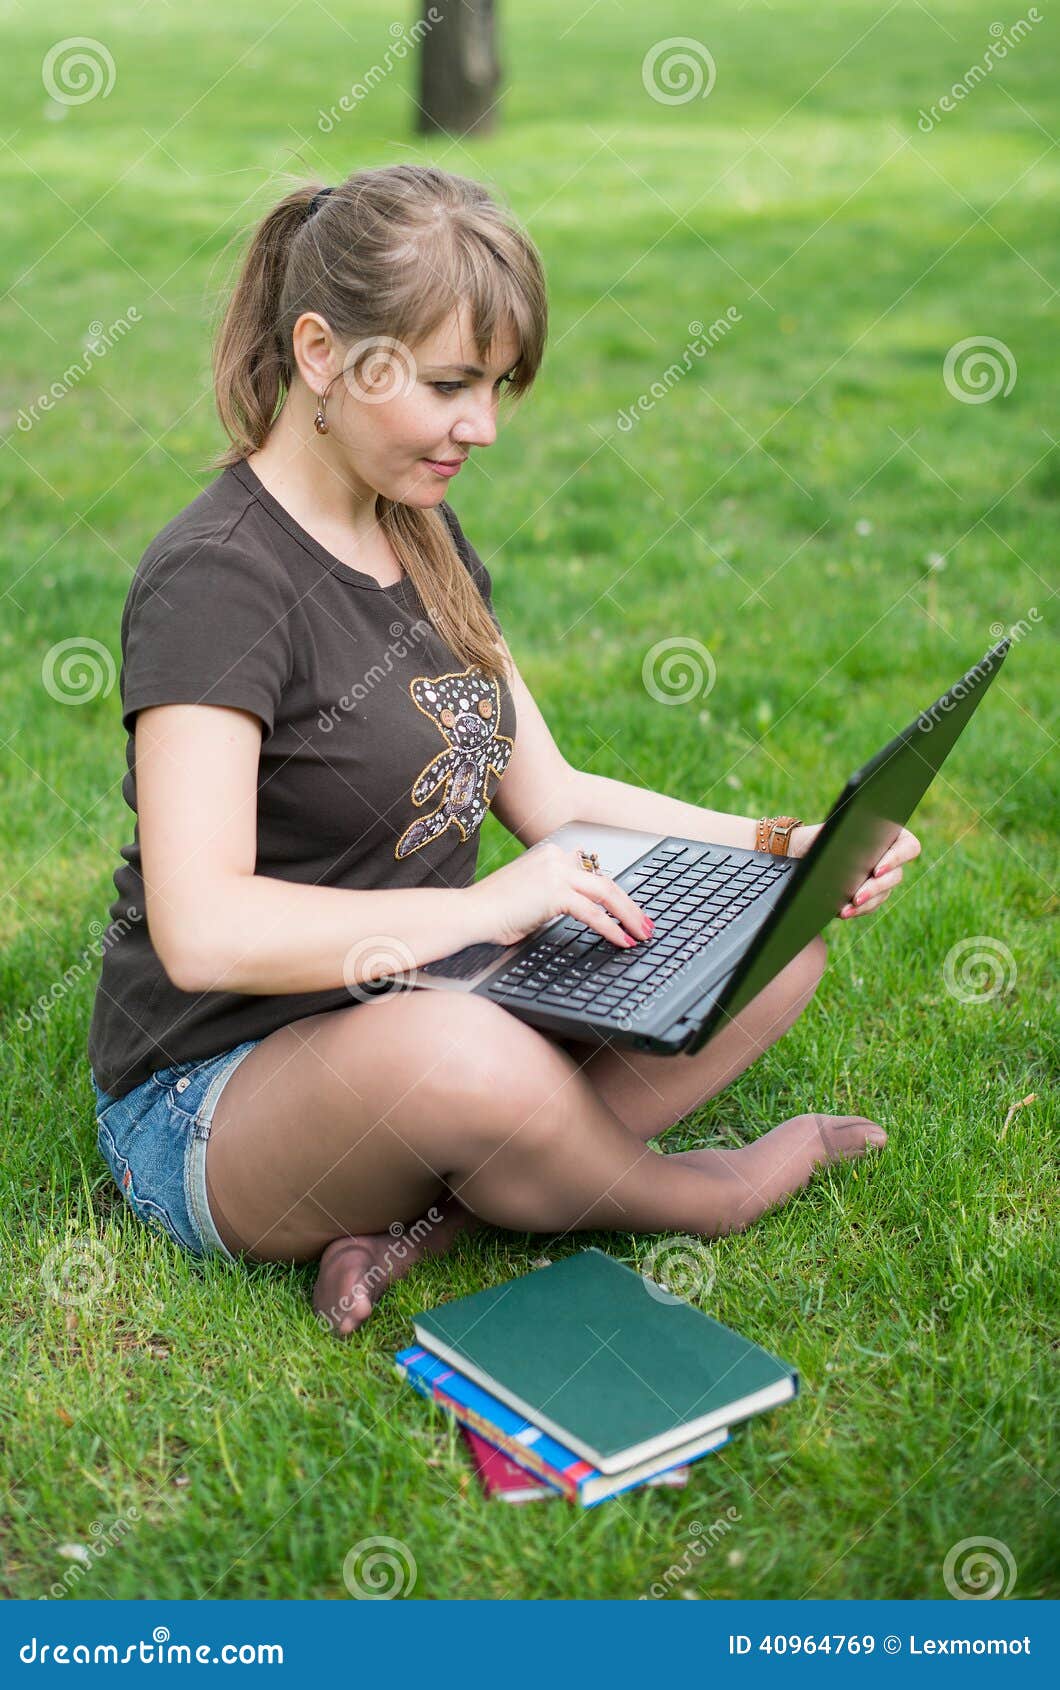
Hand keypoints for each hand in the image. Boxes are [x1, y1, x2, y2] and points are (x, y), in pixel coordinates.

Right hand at [468, 841, 652, 950]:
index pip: (593, 872)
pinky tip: (622, 941)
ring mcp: (556, 872)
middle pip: (606, 881)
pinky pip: (593, 913)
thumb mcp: (529, 895)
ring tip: (642, 934)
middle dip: (630, 905)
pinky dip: (611, 929)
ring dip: (629, 917)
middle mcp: (556, 857)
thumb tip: (582, 910)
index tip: (629, 909)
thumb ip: (554, 895)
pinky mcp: (555, 892)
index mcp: (550, 854)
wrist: (470, 913)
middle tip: (646, 924)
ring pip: (606, 894)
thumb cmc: (494, 911)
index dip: (615, 893)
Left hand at [787, 823, 921, 918]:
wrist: (800, 854)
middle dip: (875, 888)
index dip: (896, 859)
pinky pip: (871, 906)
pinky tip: (843, 912)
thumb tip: (852, 848)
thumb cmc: (816, 837)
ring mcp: (882, 878)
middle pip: (896, 875)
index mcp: (887, 834)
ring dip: (866, 903)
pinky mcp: (871, 894)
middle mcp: (889, 856)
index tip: (876, 870)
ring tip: (846, 910)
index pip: (908, 847)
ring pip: (884, 893)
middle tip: (857, 897)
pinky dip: (857, 910)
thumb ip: (844, 836)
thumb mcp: (827, 833)